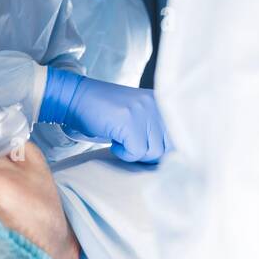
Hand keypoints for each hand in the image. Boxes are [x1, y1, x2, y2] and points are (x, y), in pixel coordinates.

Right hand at [39, 68, 167, 162]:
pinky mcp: (129, 120)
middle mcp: (157, 104)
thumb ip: (157, 132)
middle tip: (132, 146)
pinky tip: (114, 141)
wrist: (76, 99)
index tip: (153, 154)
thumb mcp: (138, 118)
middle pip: (170, 148)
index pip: (182, 136)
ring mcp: (143, 111)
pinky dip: (123, 153)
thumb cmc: (105, 114)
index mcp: (163, 102)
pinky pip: (136, 152)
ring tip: (122, 140)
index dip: (169, 152)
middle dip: (150, 154)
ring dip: (135, 154)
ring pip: (154, 152)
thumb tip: (176, 160)